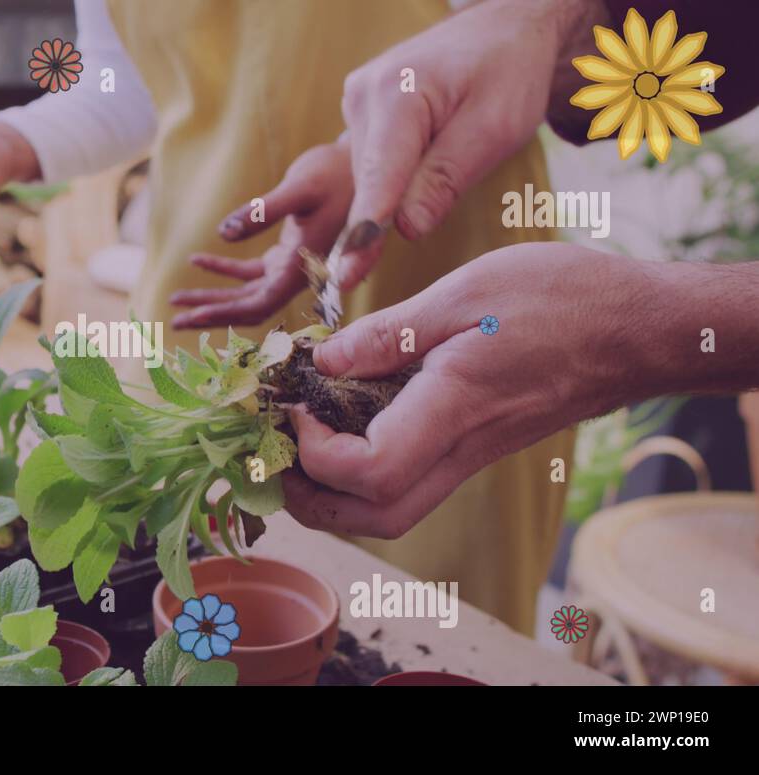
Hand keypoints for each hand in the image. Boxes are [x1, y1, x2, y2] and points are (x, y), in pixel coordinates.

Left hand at [170, 142, 351, 328]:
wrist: (360, 164)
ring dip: (213, 297)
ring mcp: (291, 265)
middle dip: (211, 313)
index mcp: (303, 267)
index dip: (225, 314)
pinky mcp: (286, 252)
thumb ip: (263, 211)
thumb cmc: (335, 174)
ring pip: (246, 292)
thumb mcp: (298, 188)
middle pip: (248, 305)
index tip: (192, 318)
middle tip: (173, 319)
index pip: (259, 304)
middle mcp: (297, 274)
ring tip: (176, 299)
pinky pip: (250, 271)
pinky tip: (196, 261)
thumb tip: (223, 233)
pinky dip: (223, 269)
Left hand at [281, 242, 665, 538]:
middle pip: (374, 519)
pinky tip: (344, 424)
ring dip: (334, 494)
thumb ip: (387, 332)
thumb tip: (321, 360)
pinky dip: (364, 473)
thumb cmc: (563, 300)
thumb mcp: (465, 292)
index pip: (367, 473)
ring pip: (392, 513)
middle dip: (312, 499)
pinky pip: (412, 484)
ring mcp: (470, 457)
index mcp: (452, 410)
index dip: (314, 452)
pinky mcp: (476, 449)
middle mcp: (460, 450)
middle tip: (278, 449)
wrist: (638, 330)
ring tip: (300, 440)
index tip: (298, 401)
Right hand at [333, 0, 606, 289]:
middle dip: (383, 219)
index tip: (346, 272)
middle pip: (369, 180)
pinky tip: (422, 171)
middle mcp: (363, 95)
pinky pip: (373, 164)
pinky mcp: (361, 113)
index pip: (379, 174)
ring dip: (396, 197)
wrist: (505, 29)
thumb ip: (447, 179)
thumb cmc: (508, 72)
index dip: (365, 227)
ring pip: (370, 176)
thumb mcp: (495, 128)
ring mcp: (357, 102)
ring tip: (446, 168)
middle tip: (374, 268)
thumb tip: (406, 230)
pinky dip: (393, 183)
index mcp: (397, 92)